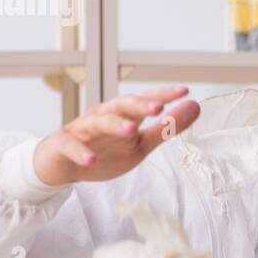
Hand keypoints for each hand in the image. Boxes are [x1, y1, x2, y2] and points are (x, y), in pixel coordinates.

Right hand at [33, 86, 199, 186]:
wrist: (62, 167)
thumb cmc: (103, 151)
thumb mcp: (140, 144)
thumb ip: (165, 128)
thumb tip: (195, 107)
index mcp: (122, 115)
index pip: (144, 100)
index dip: (162, 95)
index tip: (184, 91)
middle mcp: (102, 116)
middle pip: (120, 105)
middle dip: (138, 104)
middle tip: (157, 108)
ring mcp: (81, 130)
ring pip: (97, 122)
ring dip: (114, 125)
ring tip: (131, 130)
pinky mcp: (62, 146)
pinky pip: (71, 146)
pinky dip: (81, 152)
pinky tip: (91, 160)